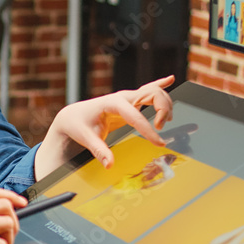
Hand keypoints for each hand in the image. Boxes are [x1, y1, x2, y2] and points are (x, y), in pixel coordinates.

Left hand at [41, 75, 174, 170]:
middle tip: (160, 128)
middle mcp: (122, 97)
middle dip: (163, 109)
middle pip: (153, 93)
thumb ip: (99, 151)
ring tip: (162, 123)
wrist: (73, 115)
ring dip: (165, 103)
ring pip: (155, 91)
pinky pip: (148, 89)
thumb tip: (109, 165)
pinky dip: (161, 84)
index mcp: (112, 103)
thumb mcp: (85, 138)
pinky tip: (171, 78)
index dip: (149, 130)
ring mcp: (128, 98)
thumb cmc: (78, 125)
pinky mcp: (130, 102)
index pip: (136, 115)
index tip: (159, 143)